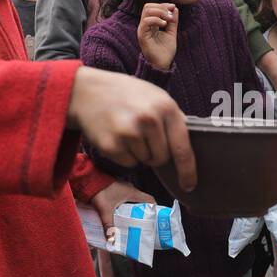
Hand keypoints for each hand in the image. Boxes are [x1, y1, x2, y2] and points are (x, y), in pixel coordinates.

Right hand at [68, 67, 196, 191]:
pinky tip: (116, 135)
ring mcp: (129, 133)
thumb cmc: (125, 94)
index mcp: (166, 107)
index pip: (183, 148)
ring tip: (127, 129)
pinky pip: (128, 163)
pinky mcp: (112, 145)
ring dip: (138, 152)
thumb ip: (173, 117)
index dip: (188, 171)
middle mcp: (150, 120)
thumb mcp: (155, 96)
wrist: (87, 92)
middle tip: (142, 134)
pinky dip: (124, 154)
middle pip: (162, 158)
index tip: (189, 185)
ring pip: (144, 161)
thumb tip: (189, 142)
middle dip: (155, 153)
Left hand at [90, 181, 154, 229]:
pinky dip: (125, 206)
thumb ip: (109, 225)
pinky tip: (119, 214)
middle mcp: (130, 189)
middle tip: (141, 223)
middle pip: (142, 202)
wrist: (89, 180)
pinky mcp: (116, 189)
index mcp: (133, 193)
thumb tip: (111, 239)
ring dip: (133, 209)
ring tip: (130, 221)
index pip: (150, 199)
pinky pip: (125, 199)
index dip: (154, 209)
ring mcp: (123, 188)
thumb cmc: (100, 192)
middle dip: (142, 212)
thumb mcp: (105, 211)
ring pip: (133, 200)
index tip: (153, 218)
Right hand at [137, 2, 177, 71]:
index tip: (173, 8)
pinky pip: (146, 22)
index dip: (163, 5)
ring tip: (168, 20)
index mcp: (151, 24)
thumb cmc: (165, 51)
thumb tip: (175, 8)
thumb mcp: (172, 33)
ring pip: (146, 11)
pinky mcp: (142, 36)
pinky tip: (164, 25)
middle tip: (170, 15)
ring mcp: (143, 30)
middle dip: (161, 7)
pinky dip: (156, 20)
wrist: (163, 64)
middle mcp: (145, 26)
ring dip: (160, 12)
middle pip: (148, 7)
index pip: (152, 7)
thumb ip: (173, 21)